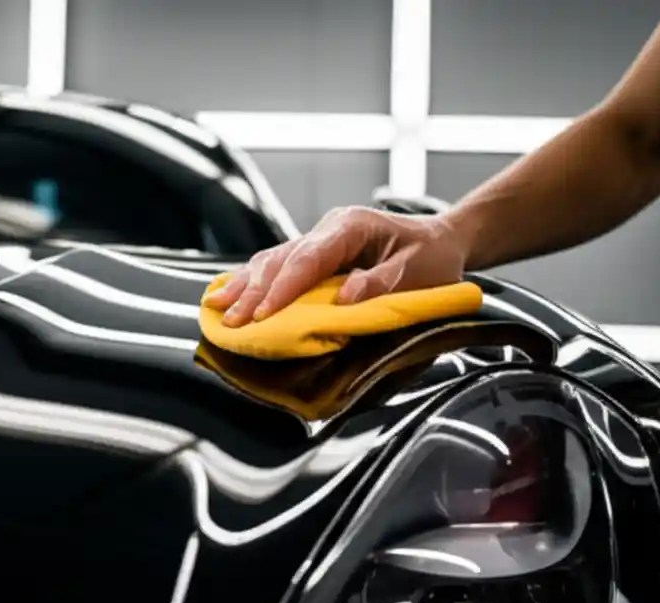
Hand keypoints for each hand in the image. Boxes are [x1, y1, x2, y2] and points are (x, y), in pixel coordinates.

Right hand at [206, 206, 471, 327]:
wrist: (443, 240)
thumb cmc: (433, 257)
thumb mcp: (417, 272)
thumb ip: (380, 284)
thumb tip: (344, 297)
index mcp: (350, 226)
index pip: (307, 259)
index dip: (282, 288)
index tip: (262, 314)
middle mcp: (329, 228)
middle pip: (281, 259)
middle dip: (253, 291)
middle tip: (229, 318)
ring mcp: (319, 238)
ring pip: (273, 260)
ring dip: (244, 285)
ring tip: (216, 306)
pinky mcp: (316, 254)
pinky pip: (279, 266)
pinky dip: (253, 281)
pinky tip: (230, 293)